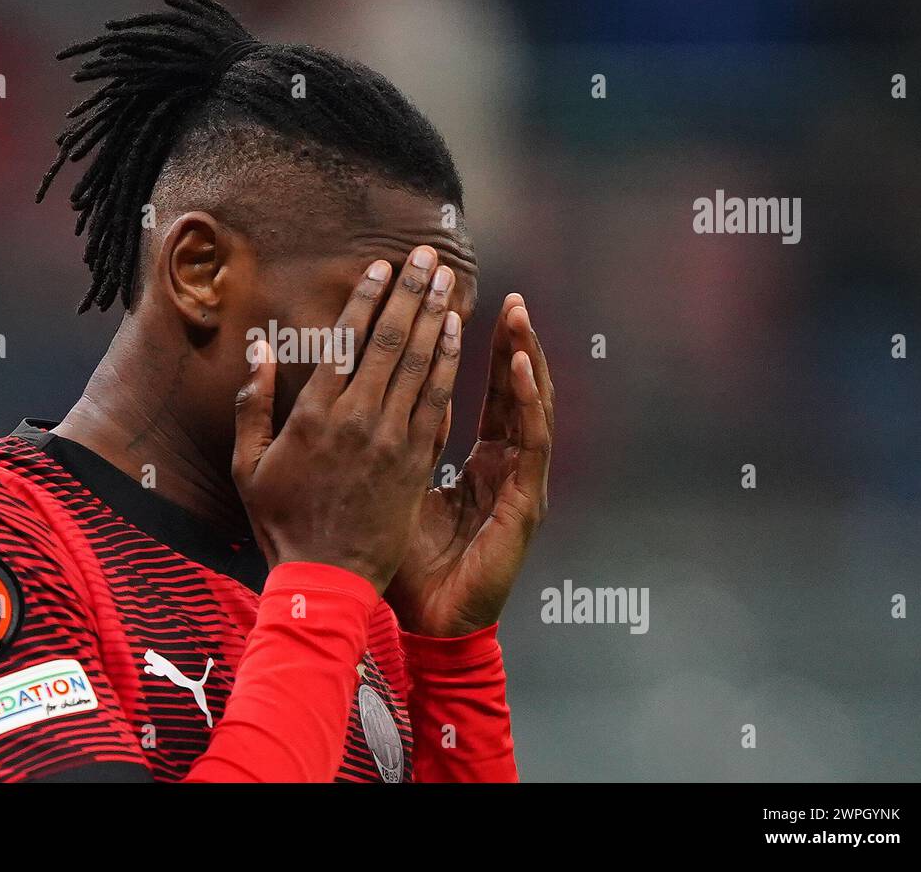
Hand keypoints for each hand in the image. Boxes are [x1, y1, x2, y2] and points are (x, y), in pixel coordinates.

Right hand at [232, 247, 462, 593]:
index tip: (383, 267)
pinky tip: (457, 336)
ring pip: (420, 367)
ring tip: (448, 284)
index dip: (367, 300)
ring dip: (436, 320)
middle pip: (390, 343)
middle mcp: (358, 420)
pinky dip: (448, 366)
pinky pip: (437, 403)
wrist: (327, 579)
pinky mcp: (416, 463)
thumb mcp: (249, 466)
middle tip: (428, 258)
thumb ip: (254, 404)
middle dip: (411, 296)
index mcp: (314, 416)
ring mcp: (392, 440)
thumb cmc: (281, 523)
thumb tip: (260, 350)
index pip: (346, 342)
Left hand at [385, 293, 552, 636]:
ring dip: (525, 357)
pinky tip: (521, 363)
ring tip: (517, 314)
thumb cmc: (405, 564)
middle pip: (514, 392)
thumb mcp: (395, 487)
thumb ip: (399, 440)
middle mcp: (505, 467)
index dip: (480, 352)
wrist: (427, 623)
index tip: (465, 306)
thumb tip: (389, 388)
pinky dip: (529, 400)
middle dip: (510, 342)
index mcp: (478, 464)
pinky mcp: (526, 500)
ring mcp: (520, 482)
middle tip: (506, 297)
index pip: (484, 395)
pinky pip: (531, 440)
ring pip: (529, 407)